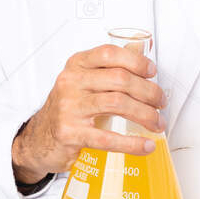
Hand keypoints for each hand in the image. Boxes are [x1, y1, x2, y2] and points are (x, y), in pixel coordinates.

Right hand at [11, 41, 166, 184]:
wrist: (39, 139)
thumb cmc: (67, 109)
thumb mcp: (82, 82)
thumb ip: (108, 69)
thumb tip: (140, 53)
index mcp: (76, 65)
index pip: (109, 54)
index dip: (135, 61)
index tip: (152, 72)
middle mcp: (71, 82)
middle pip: (120, 79)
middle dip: (148, 91)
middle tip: (160, 103)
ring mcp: (69, 108)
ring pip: (118, 103)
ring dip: (145, 114)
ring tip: (156, 122)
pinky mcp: (71, 133)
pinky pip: (108, 138)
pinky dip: (132, 143)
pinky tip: (145, 146)